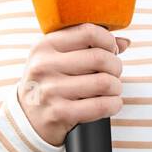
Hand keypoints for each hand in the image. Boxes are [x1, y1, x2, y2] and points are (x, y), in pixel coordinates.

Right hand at [16, 23, 131, 146]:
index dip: (108, 41)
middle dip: (116, 66)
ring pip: (104, 82)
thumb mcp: (58, 58)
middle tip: (114, 72)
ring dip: (116, 87)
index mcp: (45, 46)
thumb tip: (124, 42)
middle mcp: (45, 66)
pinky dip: (114, 104)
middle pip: (100, 57)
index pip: (88, 32)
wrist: (27, 119)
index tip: (111, 50)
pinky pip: (101, 105)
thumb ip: (89, 46)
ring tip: (112, 89)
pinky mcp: (60, 113)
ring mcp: (51, 90)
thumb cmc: (50, 82)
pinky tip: (112, 103)